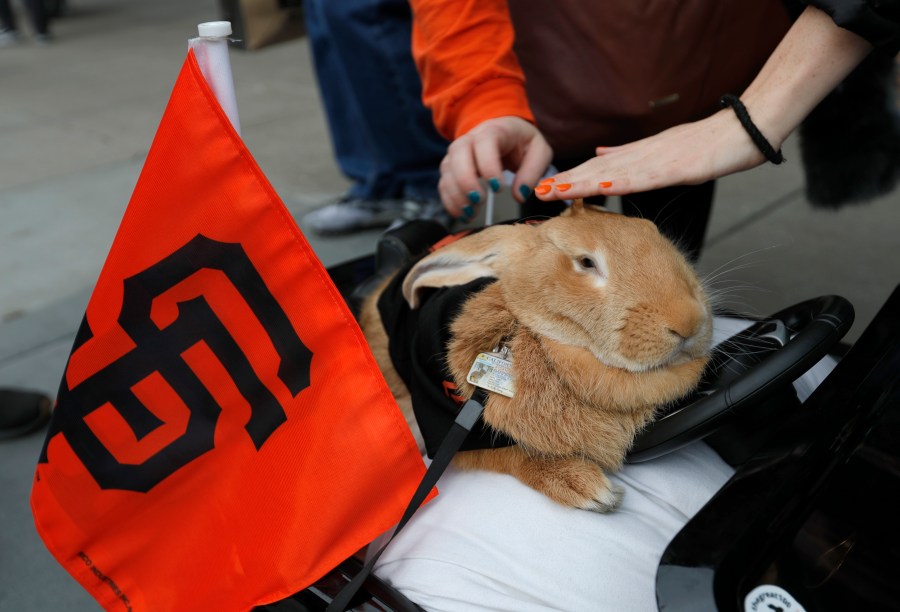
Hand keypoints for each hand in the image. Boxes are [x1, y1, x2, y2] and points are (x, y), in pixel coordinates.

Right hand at [439, 116, 552, 218]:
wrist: (505, 131)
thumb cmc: (523, 142)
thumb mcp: (539, 151)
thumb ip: (532, 171)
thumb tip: (519, 195)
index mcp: (495, 130)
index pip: (485, 142)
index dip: (488, 165)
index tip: (498, 189)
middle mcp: (471, 138)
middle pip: (458, 152)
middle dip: (465, 179)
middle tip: (479, 201)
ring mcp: (457, 152)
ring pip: (447, 169)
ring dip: (456, 194)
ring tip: (471, 213)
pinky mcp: (451, 167)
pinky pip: (444, 182)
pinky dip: (450, 200)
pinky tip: (462, 214)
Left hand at [534, 109, 768, 200]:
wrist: (745, 129)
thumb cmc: (710, 144)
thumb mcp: (663, 150)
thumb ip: (630, 155)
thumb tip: (600, 156)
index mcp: (640, 154)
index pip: (598, 170)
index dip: (571, 179)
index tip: (546, 188)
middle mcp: (643, 155)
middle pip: (599, 171)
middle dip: (567, 183)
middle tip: (538, 192)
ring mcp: (658, 160)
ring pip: (614, 174)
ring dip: (584, 183)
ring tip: (557, 190)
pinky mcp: (677, 167)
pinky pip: (645, 177)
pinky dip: (622, 182)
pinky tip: (602, 187)